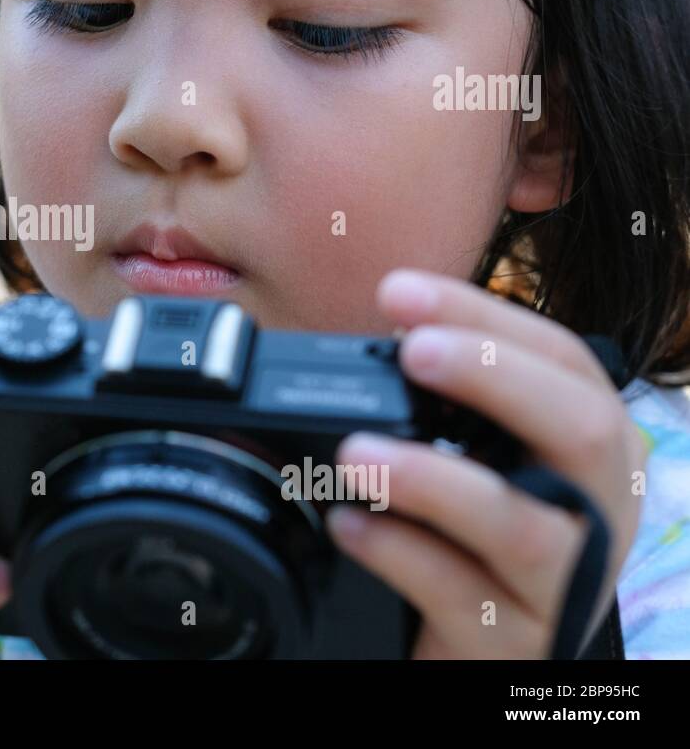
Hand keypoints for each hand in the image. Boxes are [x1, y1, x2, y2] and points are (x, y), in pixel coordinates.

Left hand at [325, 267, 646, 658]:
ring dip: (434, 479)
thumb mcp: (483, 465)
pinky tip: (348, 526)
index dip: (486, 318)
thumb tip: (369, 339)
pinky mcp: (516, 645)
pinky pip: (461, 596)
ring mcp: (564, 585)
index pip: (563, 362)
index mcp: (590, 451)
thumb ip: (447, 407)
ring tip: (355, 454)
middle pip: (583, 430)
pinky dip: (399, 554)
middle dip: (495, 375)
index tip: (399, 292)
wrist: (484, 654)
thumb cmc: (479, 543)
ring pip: (520, 526)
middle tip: (412, 350)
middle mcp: (598, 510)